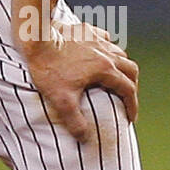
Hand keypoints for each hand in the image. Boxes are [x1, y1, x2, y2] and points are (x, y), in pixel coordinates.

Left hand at [22, 24, 138, 142]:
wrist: (37, 39)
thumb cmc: (48, 68)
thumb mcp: (61, 100)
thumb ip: (74, 121)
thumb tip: (84, 138)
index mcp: (105, 70)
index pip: (128, 90)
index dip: (132, 106)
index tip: (130, 118)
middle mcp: (106, 53)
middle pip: (130, 70)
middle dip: (132, 86)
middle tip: (127, 99)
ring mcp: (98, 40)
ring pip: (120, 53)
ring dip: (122, 67)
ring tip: (116, 78)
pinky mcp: (87, 31)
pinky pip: (105, 39)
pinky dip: (108, 49)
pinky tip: (100, 54)